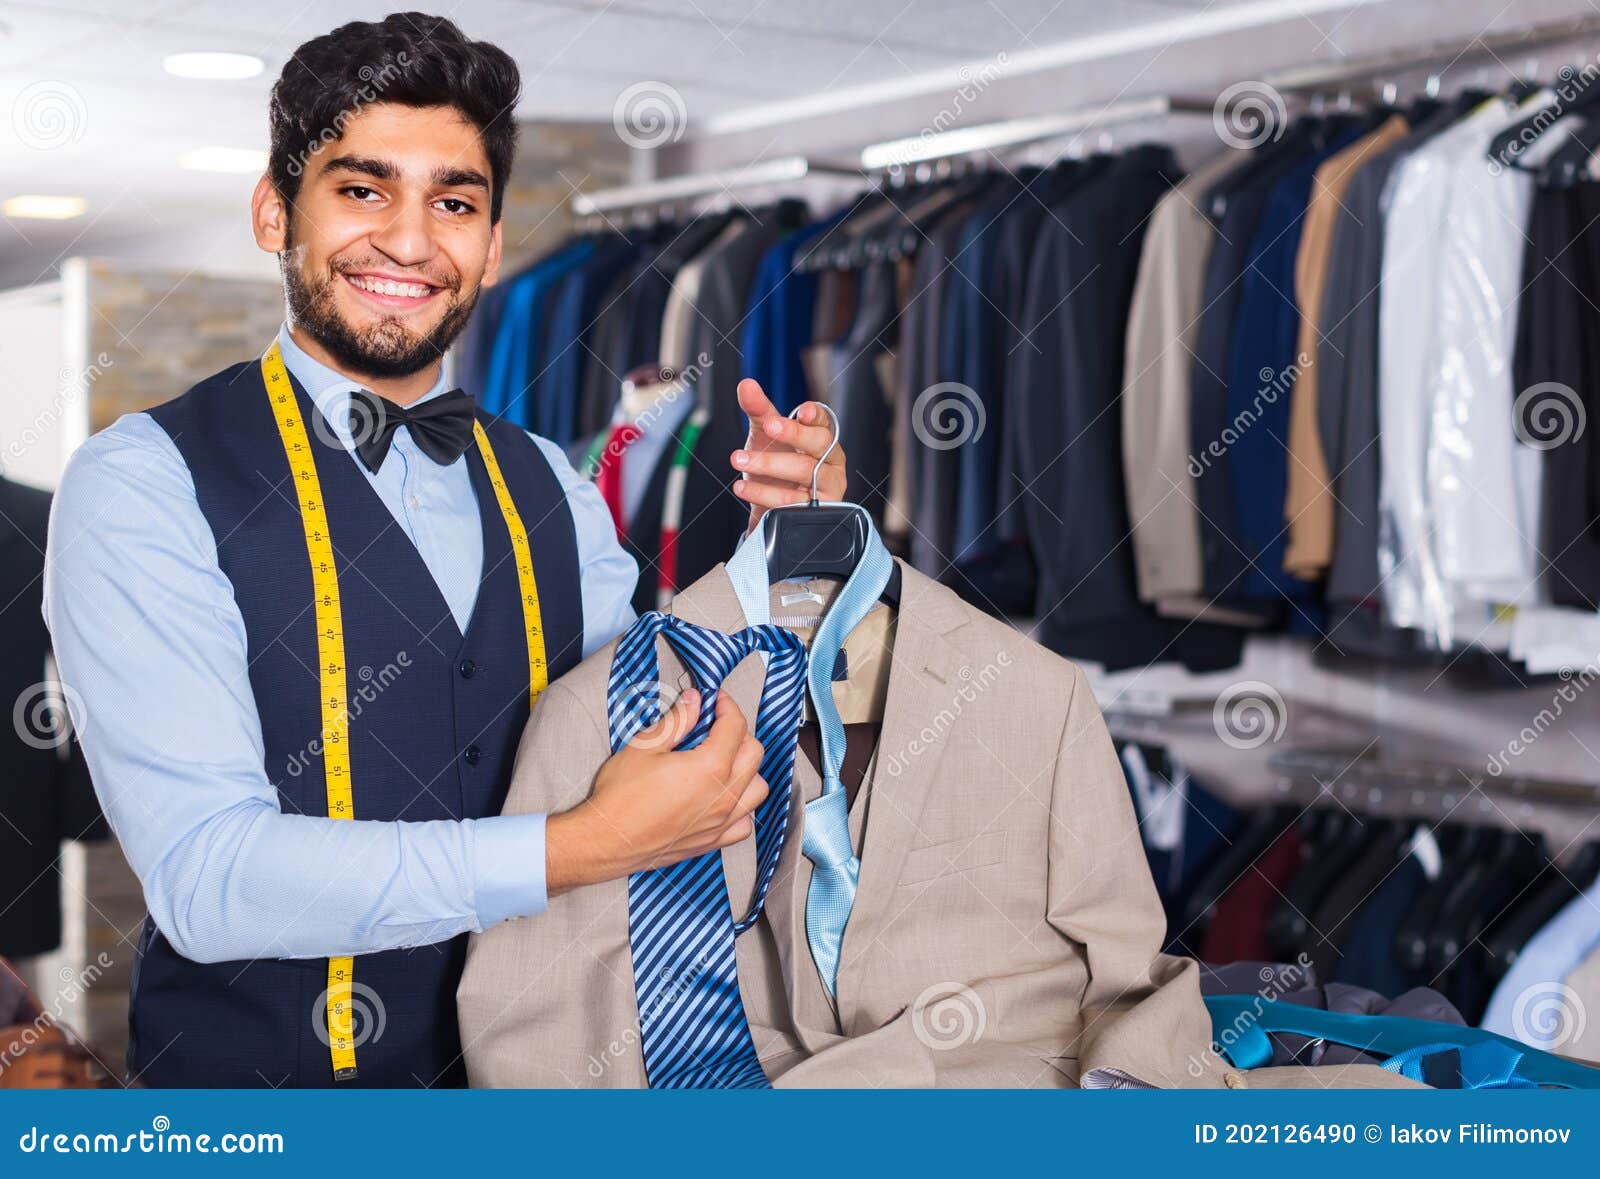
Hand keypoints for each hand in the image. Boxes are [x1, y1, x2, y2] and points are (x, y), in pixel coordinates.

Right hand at [544, 689, 766, 894]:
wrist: (606, 840)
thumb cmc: (620, 795)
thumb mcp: (644, 746)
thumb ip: (676, 721)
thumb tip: (695, 701)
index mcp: (710, 768)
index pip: (735, 727)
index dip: (728, 706)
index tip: (716, 701)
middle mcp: (723, 796)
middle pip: (754, 753)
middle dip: (739, 732)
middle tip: (716, 726)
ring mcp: (721, 822)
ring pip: (758, 788)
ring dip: (747, 769)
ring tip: (724, 761)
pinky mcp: (713, 841)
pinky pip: (745, 823)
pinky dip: (741, 806)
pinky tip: (722, 798)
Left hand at [730, 378, 847, 530]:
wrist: (769, 510)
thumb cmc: (776, 468)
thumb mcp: (765, 437)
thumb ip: (758, 411)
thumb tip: (746, 385)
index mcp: (822, 438)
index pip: (824, 422)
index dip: (815, 416)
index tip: (802, 412)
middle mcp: (830, 461)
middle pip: (819, 443)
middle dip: (794, 433)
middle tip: (768, 427)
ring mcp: (827, 488)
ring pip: (805, 472)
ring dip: (770, 464)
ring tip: (740, 460)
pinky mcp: (816, 512)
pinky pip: (793, 501)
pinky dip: (765, 493)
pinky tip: (743, 487)